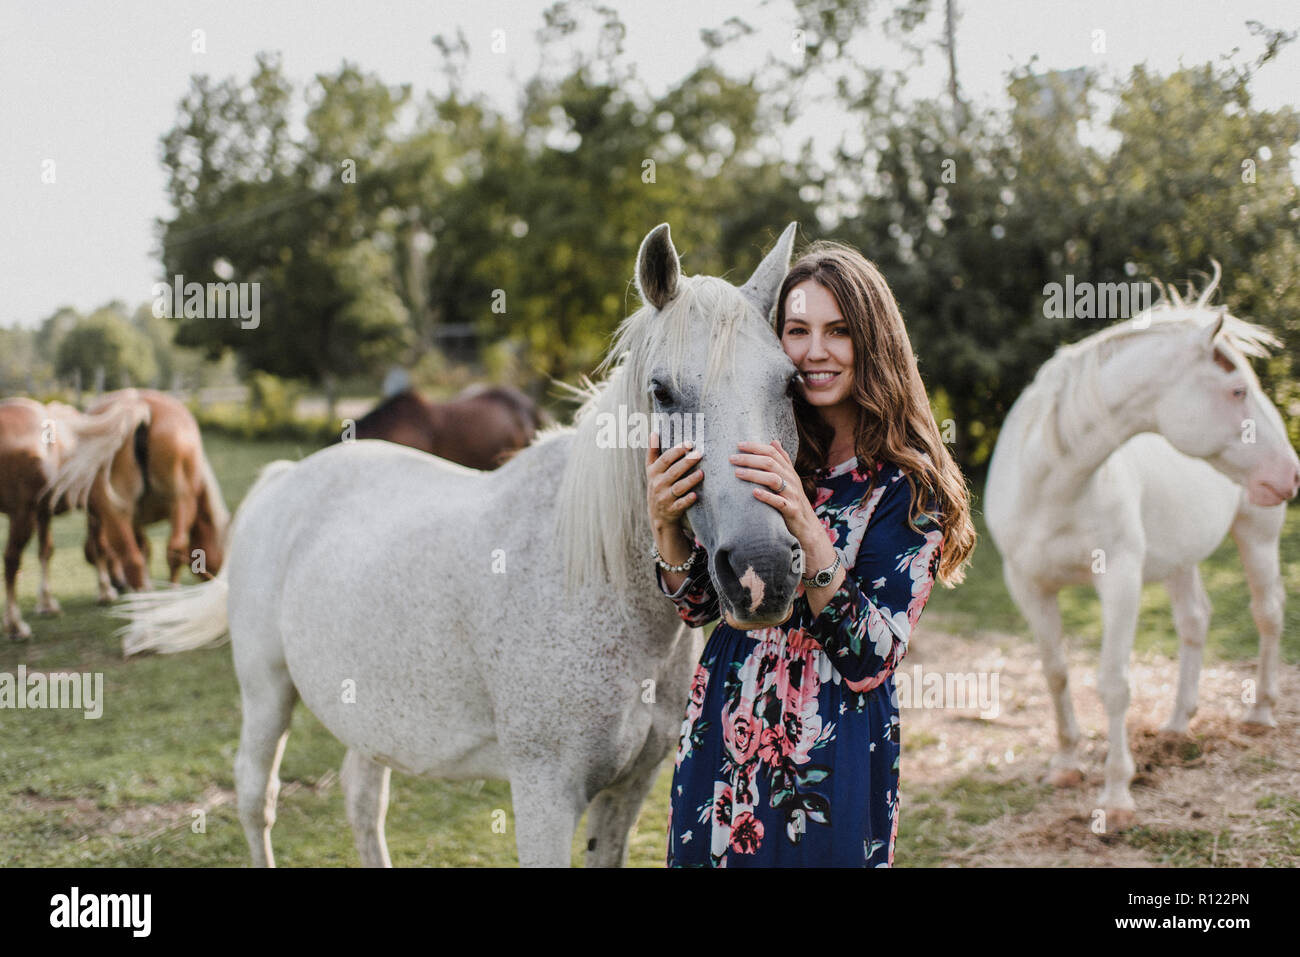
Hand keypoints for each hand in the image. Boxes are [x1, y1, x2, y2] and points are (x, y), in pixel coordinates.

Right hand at [646, 430, 702, 536]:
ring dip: (690, 480)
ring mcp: (665, 498)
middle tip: (700, 454)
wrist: (658, 515)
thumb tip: (654, 432)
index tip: (689, 443)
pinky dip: (687, 500)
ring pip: (678, 487)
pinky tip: (695, 495)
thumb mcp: (652, 470)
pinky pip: (680, 505)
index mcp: (654, 472)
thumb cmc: (657, 486)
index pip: (665, 459)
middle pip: (673, 471)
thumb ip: (653, 452)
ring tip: (702, 473)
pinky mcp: (672, 510)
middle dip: (687, 462)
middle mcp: (658, 484)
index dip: (677, 451)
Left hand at [730, 439, 824, 557]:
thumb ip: (783, 460)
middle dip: (750, 459)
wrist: (807, 526)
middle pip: (770, 463)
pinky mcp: (791, 510)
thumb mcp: (790, 479)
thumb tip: (774, 441)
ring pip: (773, 479)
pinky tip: (754, 493)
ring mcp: (792, 495)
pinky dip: (766, 496)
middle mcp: (791, 480)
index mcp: (789, 471)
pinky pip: (779, 502)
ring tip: (737, 473)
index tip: (738, 445)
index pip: (772, 453)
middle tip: (732, 458)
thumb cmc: (793, 500)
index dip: (756, 447)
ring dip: (754, 475)